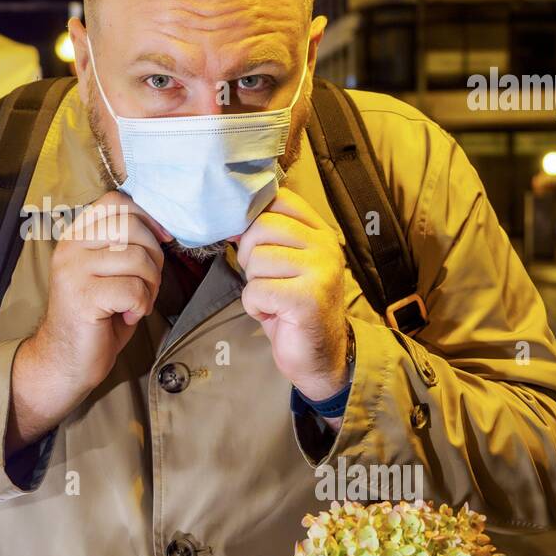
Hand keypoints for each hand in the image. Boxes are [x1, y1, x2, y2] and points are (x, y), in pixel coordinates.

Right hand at [8, 193, 168, 449]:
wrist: (66, 361)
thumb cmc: (97, 317)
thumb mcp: (110, 271)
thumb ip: (127, 245)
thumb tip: (163, 229)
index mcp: (76, 235)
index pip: (116, 202)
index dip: (147, 218)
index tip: (160, 242)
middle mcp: (71, 247)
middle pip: (131, 227)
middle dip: (154, 257)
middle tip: (146, 285)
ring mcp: (73, 270)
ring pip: (137, 259)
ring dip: (150, 286)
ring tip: (136, 303)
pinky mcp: (83, 296)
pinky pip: (133, 289)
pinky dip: (141, 306)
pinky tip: (128, 316)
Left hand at [235, 186, 349, 401]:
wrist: (318, 355)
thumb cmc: (293, 306)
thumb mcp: (284, 262)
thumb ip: (267, 236)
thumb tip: (229, 218)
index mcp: (319, 231)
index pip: (279, 200)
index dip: (253, 218)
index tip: (253, 244)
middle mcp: (325, 246)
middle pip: (262, 227)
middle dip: (249, 255)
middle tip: (262, 278)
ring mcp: (320, 271)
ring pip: (257, 260)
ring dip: (253, 284)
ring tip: (272, 298)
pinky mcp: (308, 299)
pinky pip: (256, 290)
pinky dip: (254, 305)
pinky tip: (272, 313)